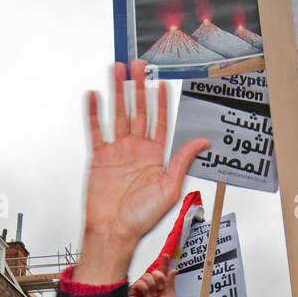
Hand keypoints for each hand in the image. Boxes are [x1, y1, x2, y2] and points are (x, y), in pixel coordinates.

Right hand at [77, 61, 210, 284]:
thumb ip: (182, 160)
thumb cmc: (142, 218)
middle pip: (138, 111)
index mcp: (156, 156)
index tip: (161, 81)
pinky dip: (94, 113)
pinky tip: (95, 96)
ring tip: (116, 70)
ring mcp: (117, 152)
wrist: (114, 232)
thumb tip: (203, 141)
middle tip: (138, 64)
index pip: (160, 121)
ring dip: (117, 91)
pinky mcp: (99, 157)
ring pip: (118, 114)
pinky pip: (96, 130)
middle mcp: (137, 150)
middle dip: (138, 86)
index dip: (160, 101)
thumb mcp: (170, 188)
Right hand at [129, 254, 178, 296]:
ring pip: (147, 276)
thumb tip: (173, 271)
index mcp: (161, 288)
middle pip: (156, 272)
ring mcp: (142, 288)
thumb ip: (171, 283)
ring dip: (152, 286)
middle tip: (161, 288)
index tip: (166, 255)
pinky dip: (144, 289)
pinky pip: (140, 282)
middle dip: (160, 278)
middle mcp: (152, 287)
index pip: (163, 273)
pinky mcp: (133, 290)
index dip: (165, 263)